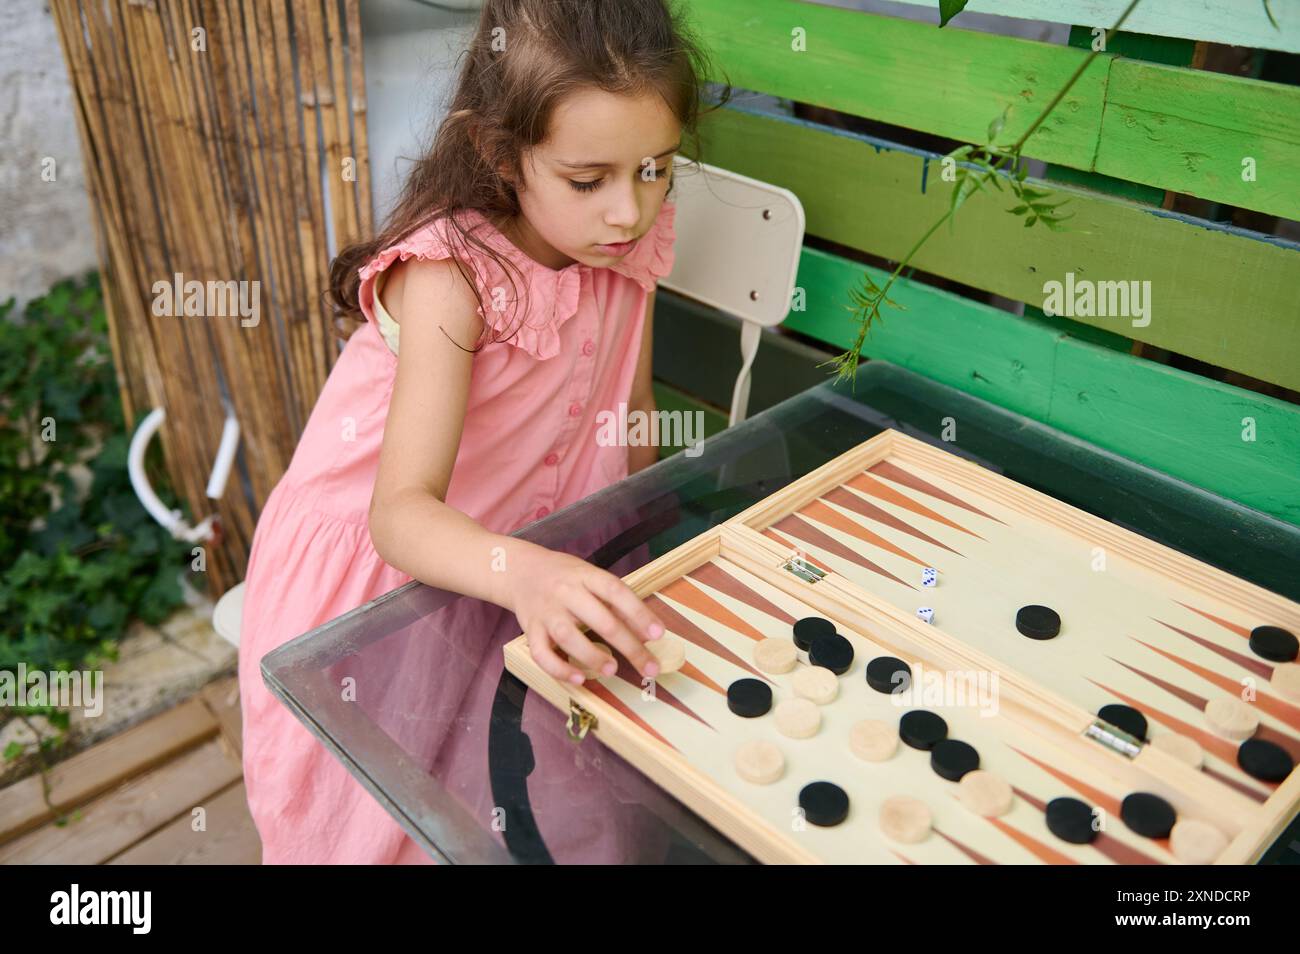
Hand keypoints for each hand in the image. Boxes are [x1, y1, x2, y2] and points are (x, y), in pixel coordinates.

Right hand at [509, 544, 664, 685]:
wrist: (520, 571)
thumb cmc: (566, 577)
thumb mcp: (590, 577)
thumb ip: (614, 601)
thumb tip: (646, 632)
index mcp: (585, 575)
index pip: (616, 592)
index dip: (639, 613)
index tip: (658, 634)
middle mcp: (565, 592)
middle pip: (600, 620)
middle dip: (628, 646)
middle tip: (649, 668)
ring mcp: (546, 612)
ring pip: (568, 637)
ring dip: (592, 656)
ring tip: (612, 670)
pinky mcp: (530, 630)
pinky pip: (542, 654)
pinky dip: (560, 669)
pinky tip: (579, 679)